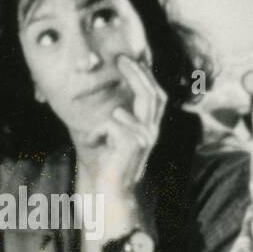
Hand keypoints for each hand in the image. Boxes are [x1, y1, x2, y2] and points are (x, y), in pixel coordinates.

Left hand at [93, 55, 166, 195]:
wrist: (114, 192)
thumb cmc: (111, 164)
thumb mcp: (117, 137)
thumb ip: (119, 119)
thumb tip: (113, 99)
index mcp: (150, 128)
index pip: (156, 95)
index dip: (147, 76)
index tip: (133, 59)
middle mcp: (151, 132)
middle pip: (150, 94)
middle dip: (136, 73)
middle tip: (121, 59)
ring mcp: (144, 138)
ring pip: (121, 113)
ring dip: (102, 125)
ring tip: (97, 139)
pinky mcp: (133, 144)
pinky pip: (109, 125)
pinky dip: (96, 134)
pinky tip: (95, 145)